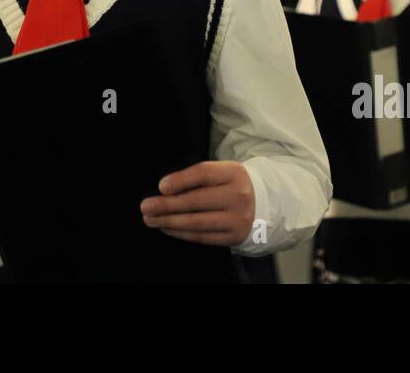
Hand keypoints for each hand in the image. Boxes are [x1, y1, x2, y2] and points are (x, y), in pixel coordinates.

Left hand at [140, 160, 254, 246]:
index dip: (180, 180)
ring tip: (151, 219)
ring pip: (196, 222)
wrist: (264, 205)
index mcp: (233, 173)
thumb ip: (197, 178)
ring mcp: (237, 219)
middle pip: (196, 201)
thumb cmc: (232, 185)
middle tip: (146, 207)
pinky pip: (202, 236)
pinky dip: (181, 233)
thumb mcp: (222, 172)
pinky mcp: (234, 237)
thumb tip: (165, 190)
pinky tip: (167, 228)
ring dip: (169, 222)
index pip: (203, 174)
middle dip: (166, 205)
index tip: (161, 187)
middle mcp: (238, 196)